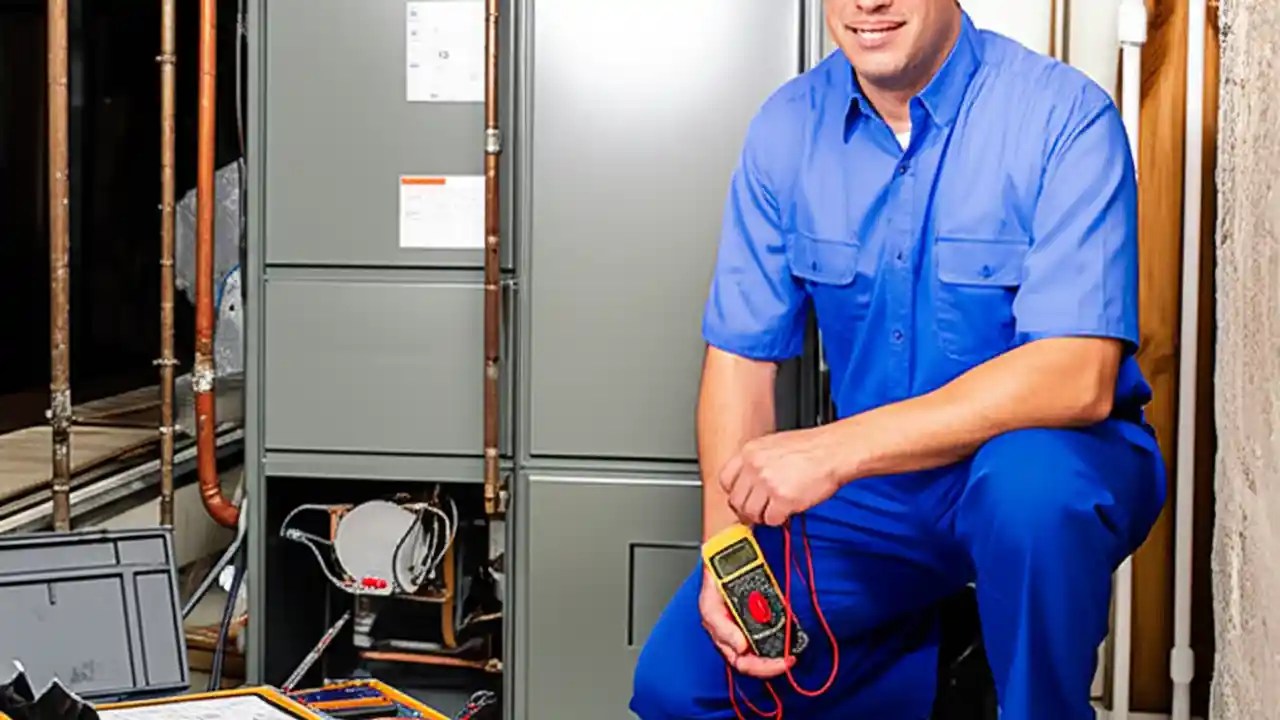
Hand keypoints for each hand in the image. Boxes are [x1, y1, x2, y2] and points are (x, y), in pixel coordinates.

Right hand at [699, 568, 794, 678]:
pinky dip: (785, 631)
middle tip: (789, 659)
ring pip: (769, 646)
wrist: (725, 563)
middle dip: (774, 663)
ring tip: (792, 650)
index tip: (780, 663)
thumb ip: (723, 630)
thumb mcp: (710, 609)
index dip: (763, 667)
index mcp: (727, 640)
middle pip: (759, 660)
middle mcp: (740, 637)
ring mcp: (753, 626)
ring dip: (780, 650)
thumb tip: (741, 647)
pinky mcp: (764, 613)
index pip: (744, 663)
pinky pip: (777, 626)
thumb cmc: (714, 587)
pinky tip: (791, 631)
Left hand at [719, 428, 841, 525]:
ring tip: (776, 509)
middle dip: (748, 509)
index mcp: (750, 451)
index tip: (743, 498)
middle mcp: (755, 466)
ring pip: (751, 513)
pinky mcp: (783, 499)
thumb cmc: (812, 448)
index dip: (735, 493)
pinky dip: (780, 519)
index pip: (725, 480)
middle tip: (761, 509)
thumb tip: (748, 484)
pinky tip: (788, 509)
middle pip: (736, 500)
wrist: (834, 450)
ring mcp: (767, 482)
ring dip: (763, 516)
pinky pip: (771, 520)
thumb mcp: (774, 445)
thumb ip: (757, 463)